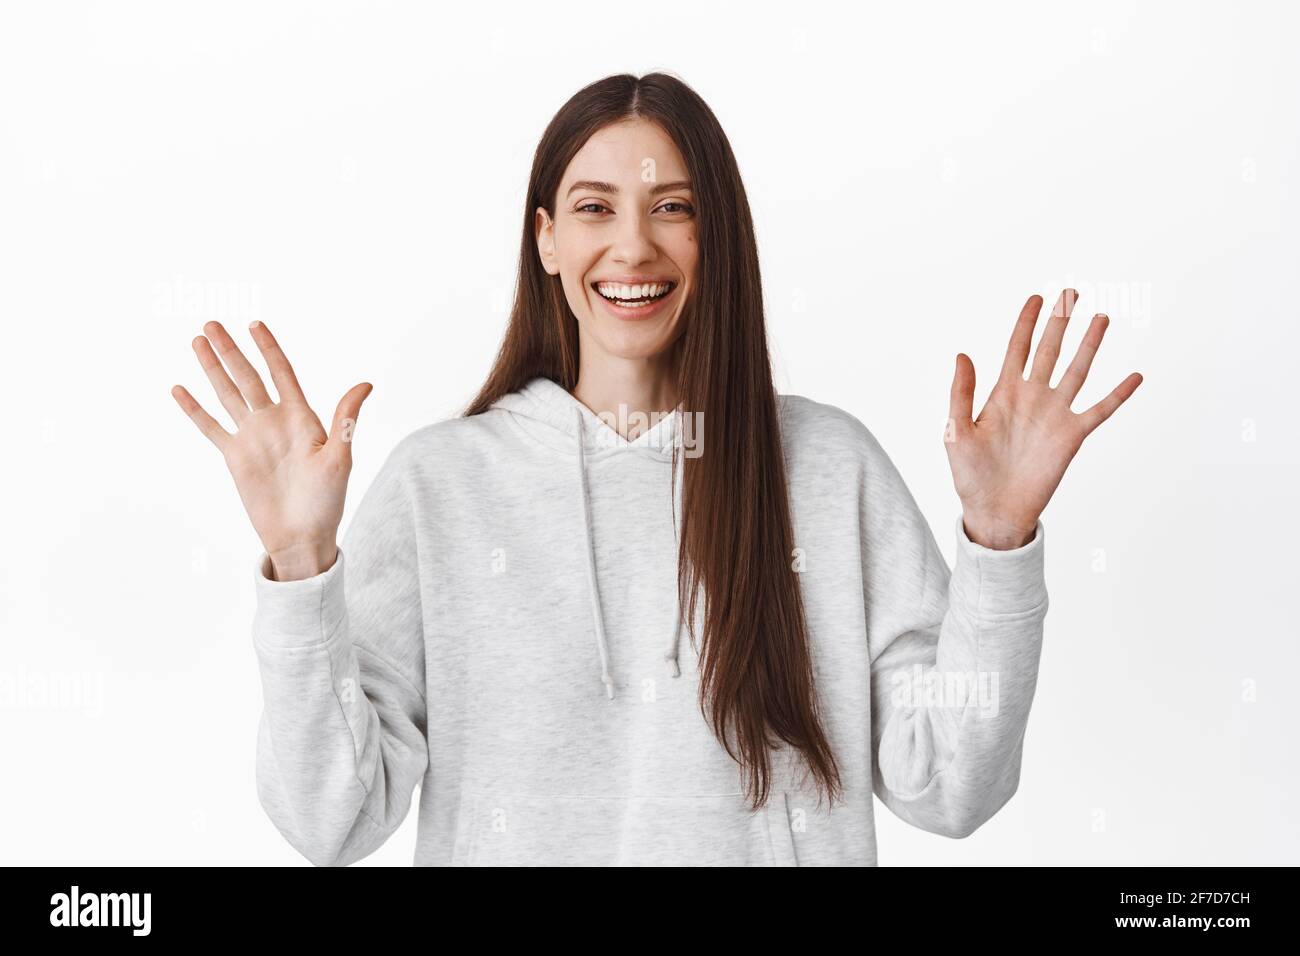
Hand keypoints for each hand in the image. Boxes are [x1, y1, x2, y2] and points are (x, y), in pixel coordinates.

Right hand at [170, 320, 372, 579]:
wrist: (302, 537)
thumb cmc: (327, 501)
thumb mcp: (340, 458)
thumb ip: (345, 419)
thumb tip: (366, 383)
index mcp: (301, 418)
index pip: (281, 373)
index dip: (269, 348)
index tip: (255, 324)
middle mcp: (273, 422)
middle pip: (248, 377)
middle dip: (231, 350)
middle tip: (212, 323)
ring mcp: (252, 437)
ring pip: (227, 394)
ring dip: (213, 368)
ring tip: (198, 341)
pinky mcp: (234, 457)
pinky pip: (211, 427)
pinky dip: (195, 409)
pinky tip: (180, 389)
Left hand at [945, 289, 1142, 549]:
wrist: (994, 511)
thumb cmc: (970, 475)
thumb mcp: (956, 432)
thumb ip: (961, 393)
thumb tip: (962, 354)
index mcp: (1003, 394)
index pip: (1018, 348)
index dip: (1026, 323)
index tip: (1037, 297)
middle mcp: (1032, 398)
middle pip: (1050, 351)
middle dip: (1060, 322)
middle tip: (1072, 292)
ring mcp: (1054, 415)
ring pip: (1077, 371)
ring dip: (1089, 346)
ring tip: (1101, 318)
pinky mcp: (1072, 436)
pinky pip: (1100, 410)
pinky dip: (1118, 394)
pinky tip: (1134, 376)